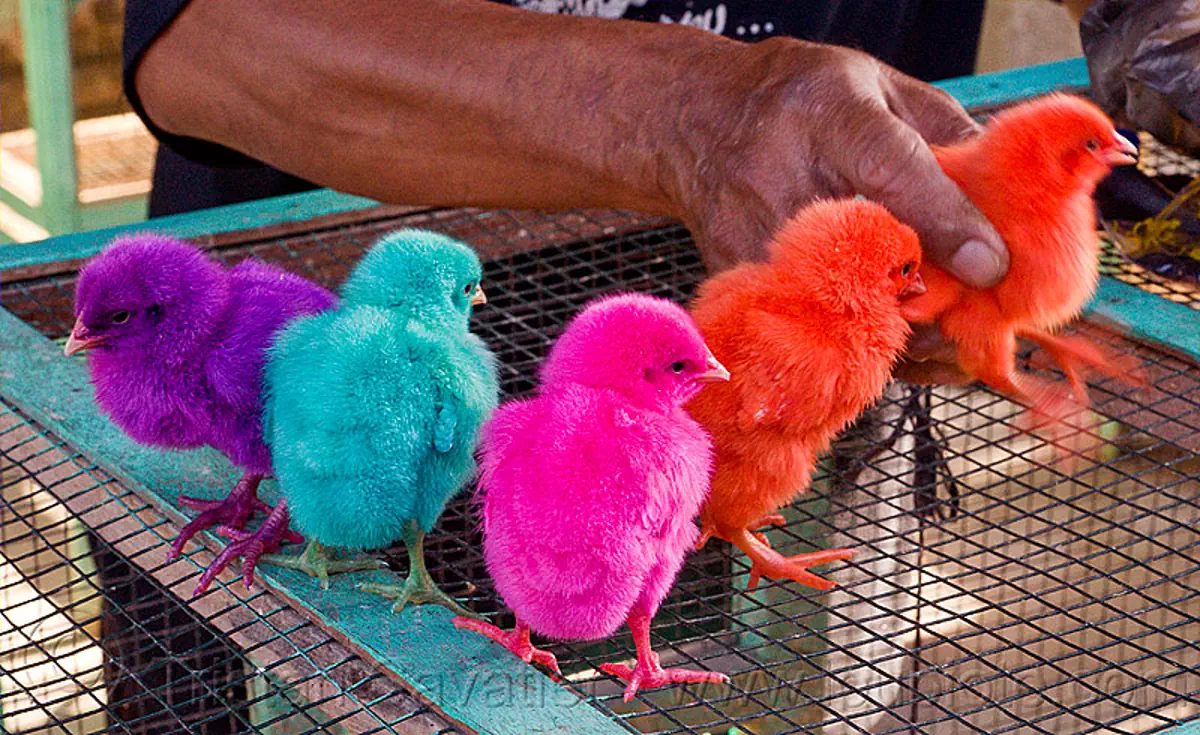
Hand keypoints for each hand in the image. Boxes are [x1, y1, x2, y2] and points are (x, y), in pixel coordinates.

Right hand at [663, 39, 1005, 383]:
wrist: (701, 125)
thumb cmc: (804, 104)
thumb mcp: (882, 88)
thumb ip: (946, 137)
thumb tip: (1007, 201)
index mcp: (831, 116)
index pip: (889, 171)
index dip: (943, 222)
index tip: (992, 265)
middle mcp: (783, 183)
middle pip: (866, 264)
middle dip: (936, 303)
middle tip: (984, 316)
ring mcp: (755, 244)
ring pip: (839, 316)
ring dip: (906, 337)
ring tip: (948, 334)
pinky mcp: (743, 286)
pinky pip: (811, 334)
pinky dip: (863, 348)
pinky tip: (896, 338)